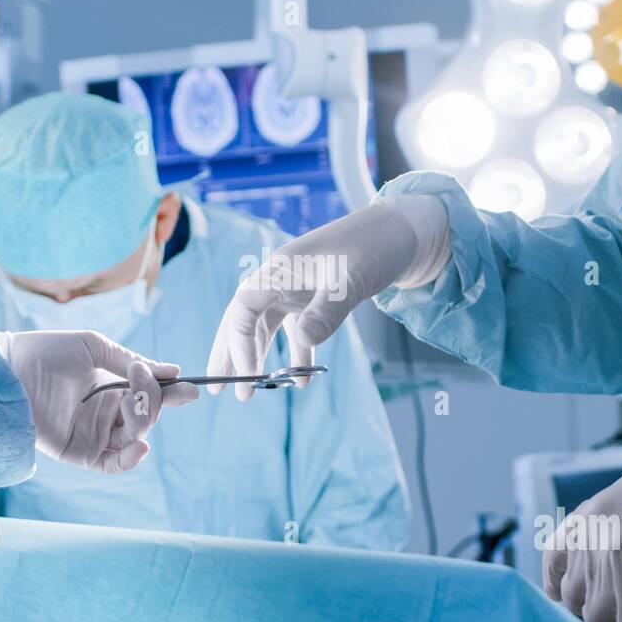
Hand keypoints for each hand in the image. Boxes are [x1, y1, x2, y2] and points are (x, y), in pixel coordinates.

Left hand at [0, 330, 198, 471]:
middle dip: (154, 400)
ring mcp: (95, 433)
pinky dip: (130, 460)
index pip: (150, 395)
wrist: (8, 369)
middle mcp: (106, 411)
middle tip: (140, 380)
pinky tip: (141, 446)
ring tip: (130, 402)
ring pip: (135, 438)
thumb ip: (131, 361)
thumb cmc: (46, 352)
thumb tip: (172, 370)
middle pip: (148, 416)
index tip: (191, 391)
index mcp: (112, 386)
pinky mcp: (80, 452)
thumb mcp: (95, 347)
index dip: (172, 394)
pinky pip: (112, 464)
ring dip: (143, 422)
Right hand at [207, 197, 445, 399]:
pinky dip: (295, 354)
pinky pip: (294, 329)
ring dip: (255, 356)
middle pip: (242, 318)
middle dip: (230, 353)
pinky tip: (301, 381)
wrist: (403, 232)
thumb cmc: (376, 247)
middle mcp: (281, 278)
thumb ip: (327, 311)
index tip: (248, 375)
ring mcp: (296, 288)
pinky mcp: (314, 297)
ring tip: (247, 390)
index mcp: (280, 269)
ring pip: (264, 326)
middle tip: (218, 389)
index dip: (239, 343)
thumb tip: (302, 342)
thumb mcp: (352, 280)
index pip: (244, 308)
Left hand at [543, 439, 621, 621]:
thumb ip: (605, 525)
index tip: (571, 589)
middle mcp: (590, 554)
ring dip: (616, 618)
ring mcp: (611, 586)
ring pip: (595, 621)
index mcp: (587, 521)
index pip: (554, 562)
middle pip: (574, 596)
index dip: (562, 579)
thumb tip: (599, 553)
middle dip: (594, 598)